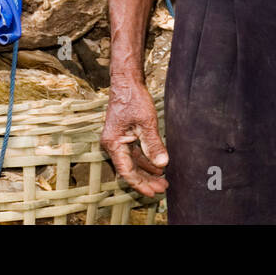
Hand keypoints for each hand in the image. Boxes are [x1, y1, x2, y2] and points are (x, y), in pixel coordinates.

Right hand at [101, 79, 169, 196]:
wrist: (126, 82)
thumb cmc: (133, 99)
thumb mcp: (146, 122)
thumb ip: (153, 144)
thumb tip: (162, 164)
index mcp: (113, 143)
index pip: (127, 171)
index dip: (140, 183)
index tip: (153, 192)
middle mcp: (113, 144)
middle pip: (129, 169)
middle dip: (145, 180)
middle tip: (162, 188)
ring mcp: (118, 140)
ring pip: (133, 162)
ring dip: (146, 171)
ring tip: (162, 179)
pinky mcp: (124, 135)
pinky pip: (134, 153)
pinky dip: (145, 160)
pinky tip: (157, 165)